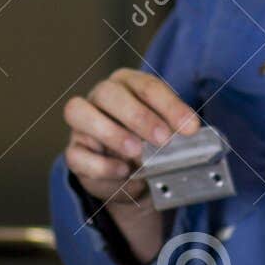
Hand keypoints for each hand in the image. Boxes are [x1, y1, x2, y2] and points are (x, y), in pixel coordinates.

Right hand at [62, 69, 200, 203]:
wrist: (132, 179)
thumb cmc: (150, 147)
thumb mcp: (165, 138)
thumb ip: (173, 135)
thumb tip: (186, 141)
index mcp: (128, 85)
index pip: (146, 86)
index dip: (169, 105)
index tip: (190, 128)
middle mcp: (101, 97)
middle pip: (109, 93)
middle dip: (138, 116)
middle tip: (163, 139)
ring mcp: (82, 124)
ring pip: (79, 112)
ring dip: (111, 133)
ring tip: (136, 152)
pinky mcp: (74, 152)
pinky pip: (76, 154)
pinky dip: (101, 164)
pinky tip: (122, 172)